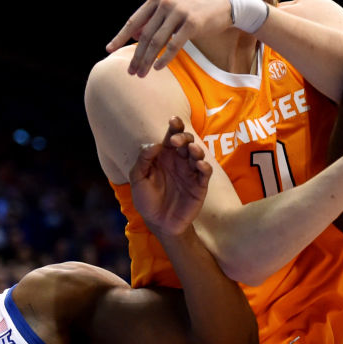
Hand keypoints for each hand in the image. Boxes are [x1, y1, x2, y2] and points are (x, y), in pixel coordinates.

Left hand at [106, 0, 233, 76]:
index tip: (109, 50)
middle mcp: (165, 3)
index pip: (134, 21)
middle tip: (130, 71)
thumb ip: (154, 18)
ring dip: (148, 60)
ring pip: (157, 41)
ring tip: (142, 73)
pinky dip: (165, 58)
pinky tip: (159, 68)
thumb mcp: (173, 6)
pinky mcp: (192, 23)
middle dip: (136, 56)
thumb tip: (134, 34)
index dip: (121, 36)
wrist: (225, 3)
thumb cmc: (196, 7)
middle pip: (144, 35)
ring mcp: (179, 12)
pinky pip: (174, 45)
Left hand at [129, 117, 212, 236]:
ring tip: (192, 150)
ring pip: (198, 154)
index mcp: (164, 156)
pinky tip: (199, 165)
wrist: (158, 223)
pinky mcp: (200, 185)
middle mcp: (179, 161)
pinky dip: (204, 167)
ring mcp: (190, 172)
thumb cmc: (146, 200)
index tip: (173, 121)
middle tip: (176, 141)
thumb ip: (143, 160)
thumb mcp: (137, 179)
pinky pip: (205, 173)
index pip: (171, 136)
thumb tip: (155, 144)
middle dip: (184, 137)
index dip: (175, 126)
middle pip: (187, 142)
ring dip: (196, 150)